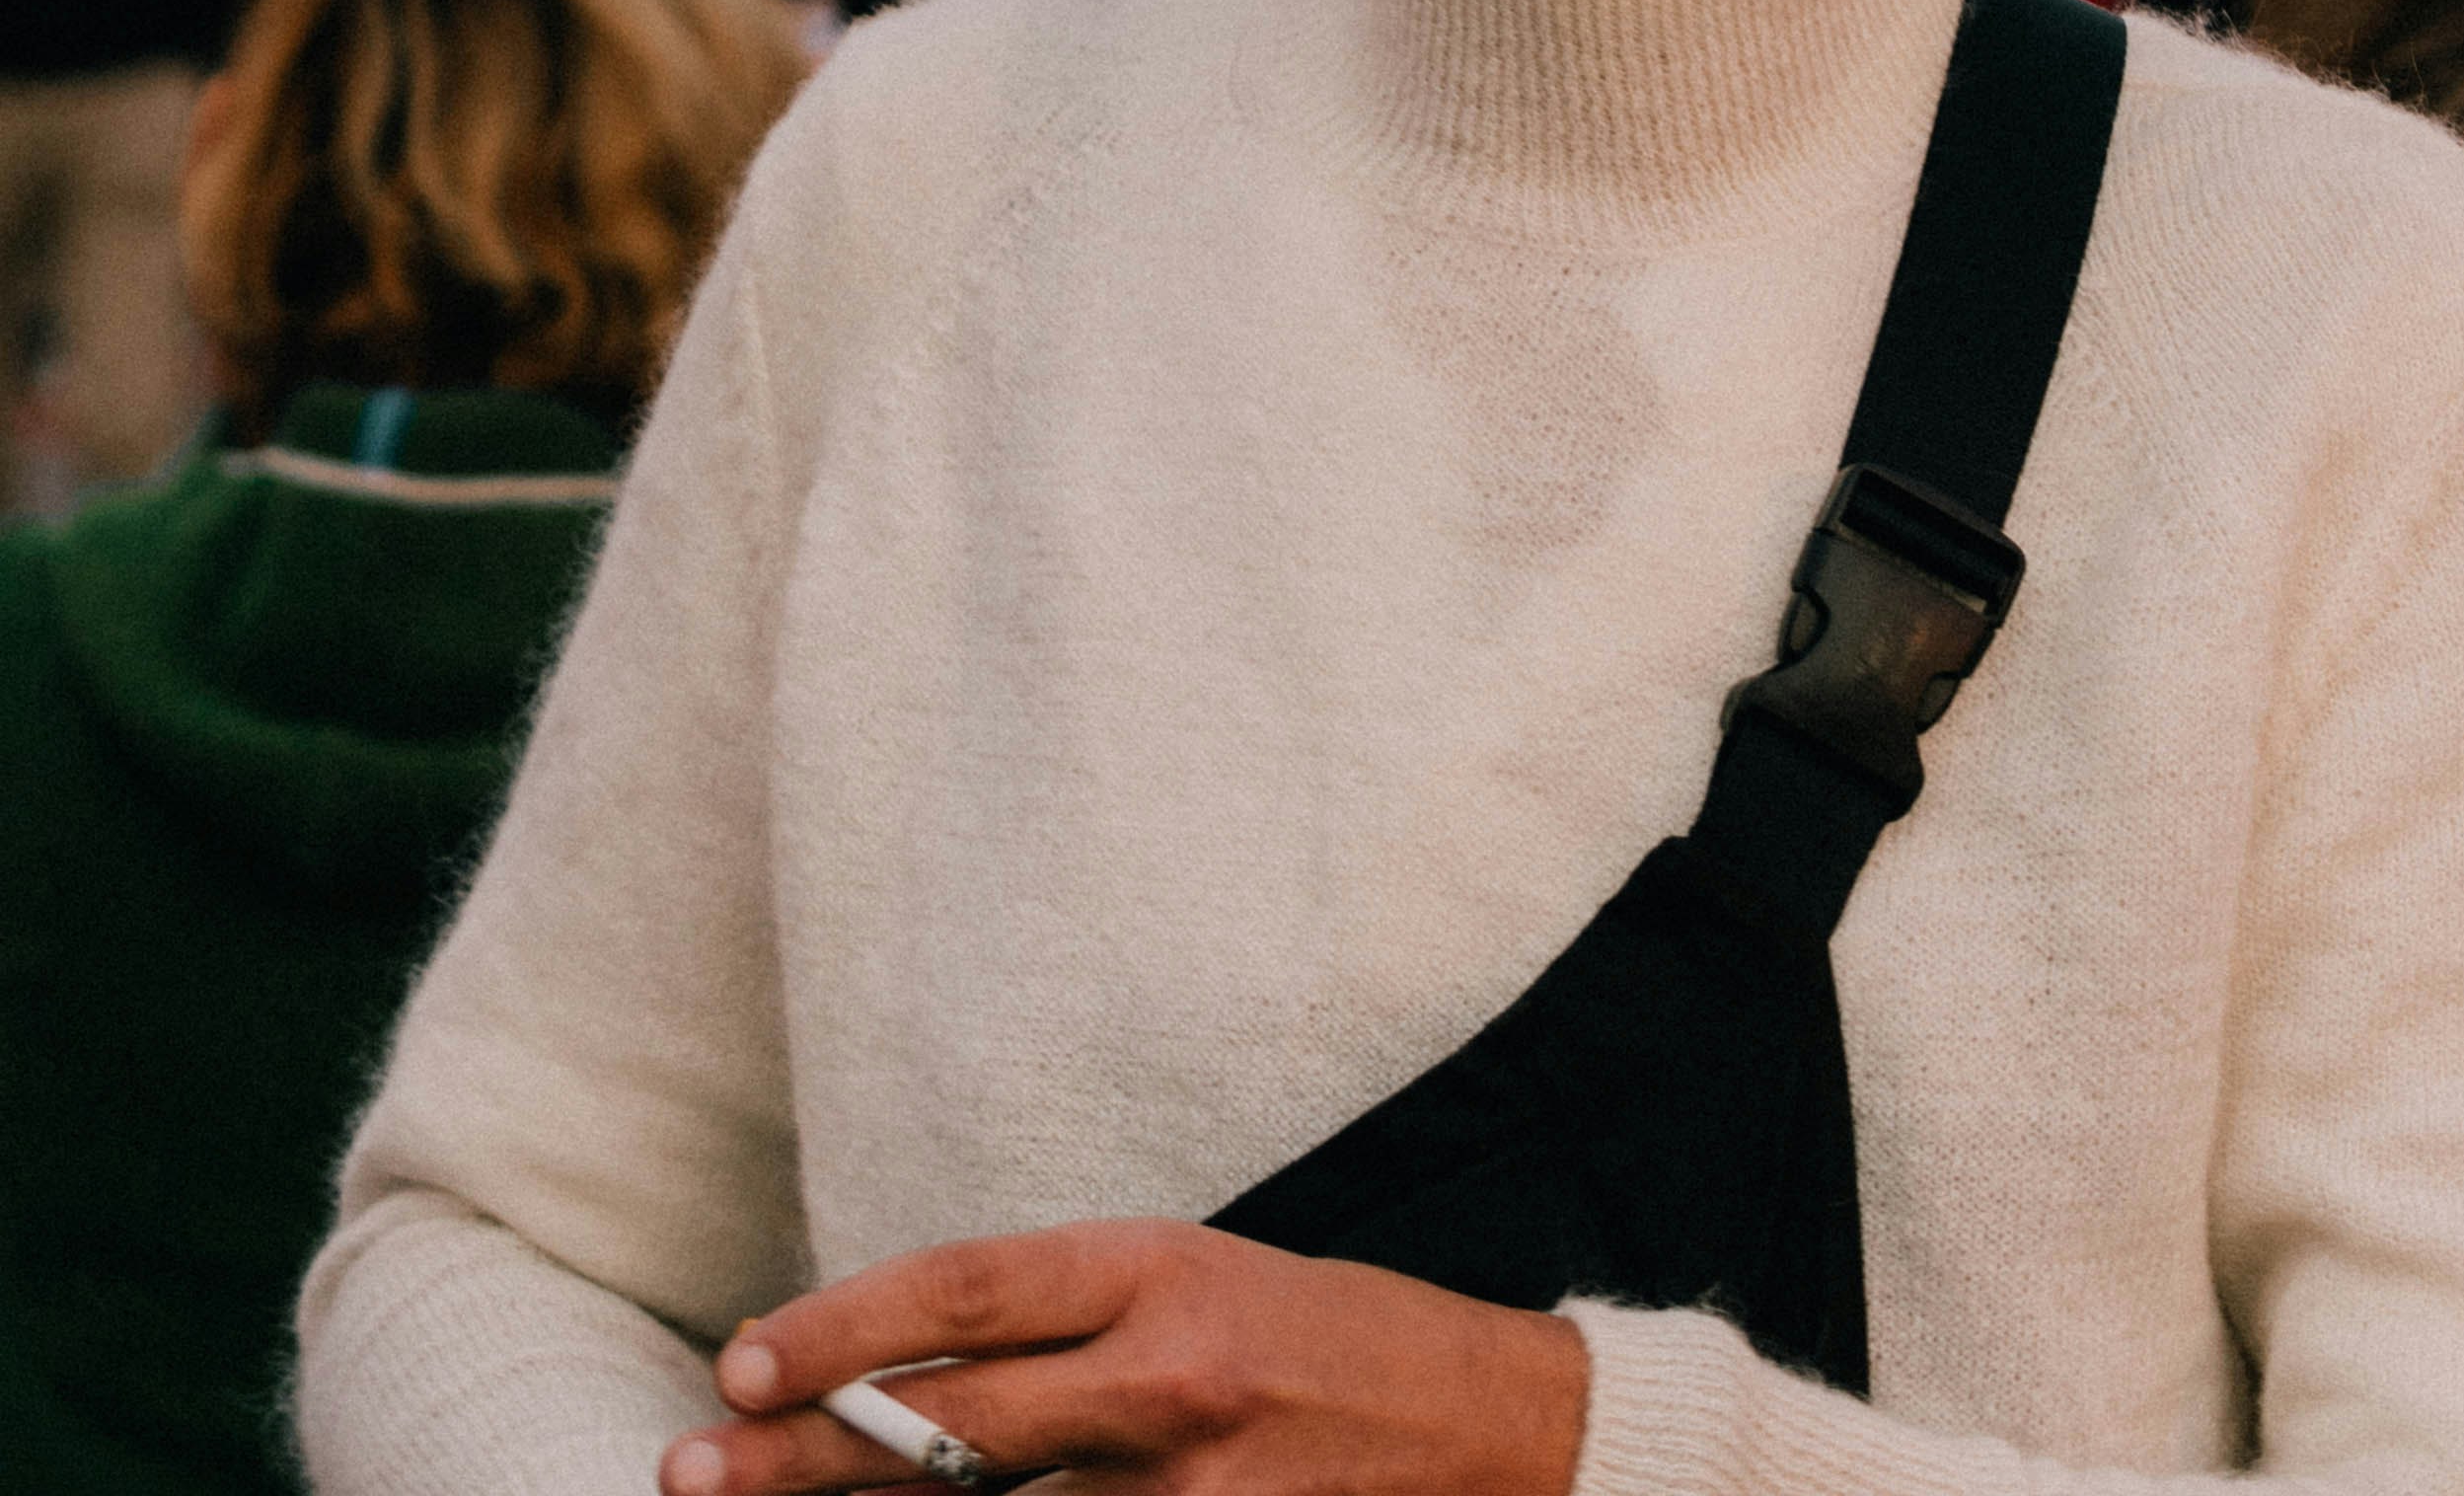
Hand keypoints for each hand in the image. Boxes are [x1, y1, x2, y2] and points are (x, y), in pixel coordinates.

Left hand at [661, 1220, 1589, 1495]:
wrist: (1496, 1430)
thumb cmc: (1324, 1339)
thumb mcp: (1198, 1281)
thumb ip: (1068, 1326)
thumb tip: (906, 1377)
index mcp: (1155, 1269)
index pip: (964, 1293)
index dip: (840, 1330)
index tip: (738, 1362)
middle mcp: (1163, 1379)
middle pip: (945, 1429)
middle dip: (801, 1454)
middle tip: (688, 1469)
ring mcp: (1190, 1494)